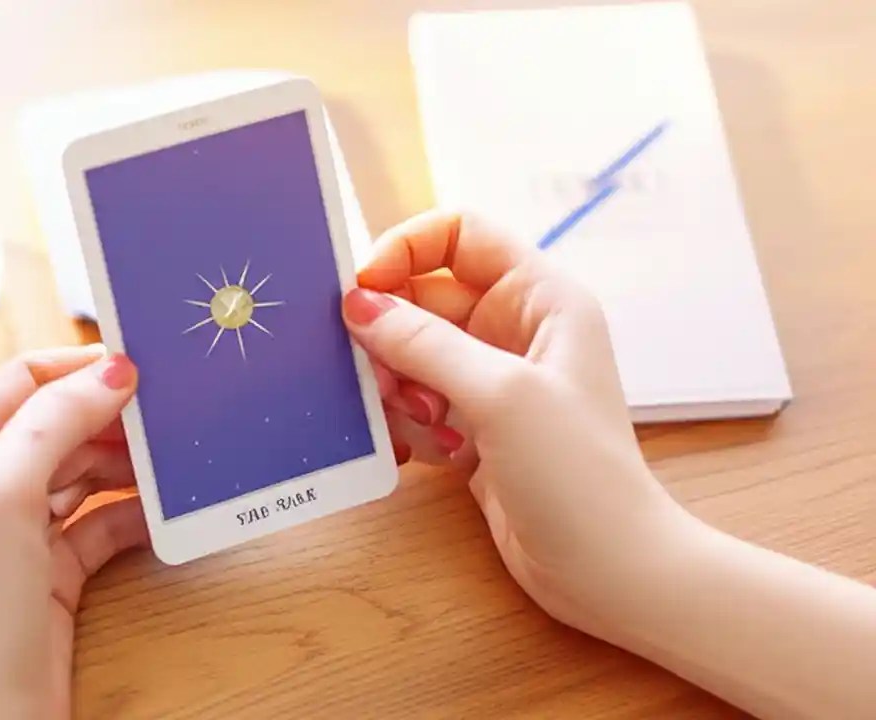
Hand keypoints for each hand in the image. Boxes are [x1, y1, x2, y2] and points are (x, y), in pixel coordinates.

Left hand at [0, 346, 147, 719]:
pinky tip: (163, 511)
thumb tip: (112, 370)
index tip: (137, 363)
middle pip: (58, 426)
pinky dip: (134, 514)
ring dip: (127, 463)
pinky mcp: (55, 573)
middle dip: (111, 415)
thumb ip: (54, 421)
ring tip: (173, 457)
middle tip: (168, 411)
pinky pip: (102, 525)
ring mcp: (21, 532)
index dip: (75, 367)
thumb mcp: (3, 493)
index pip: (20, 384)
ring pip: (85, 474)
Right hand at [344, 211, 694, 636]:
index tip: (364, 288)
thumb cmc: (577, 474)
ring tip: (422, 428)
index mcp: (540, 298)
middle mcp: (514, 330)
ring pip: (410, 354)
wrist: (608, 570)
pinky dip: (408, 424)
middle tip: (380, 379)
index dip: (407, 248)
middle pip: (423, 298)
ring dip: (397, 388)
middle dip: (391, 335)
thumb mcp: (501, 395)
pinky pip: (415, 402)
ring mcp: (492, 381)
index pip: (461, 234)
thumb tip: (357, 304)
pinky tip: (429, 457)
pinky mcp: (472, 427)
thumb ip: (424, 344)